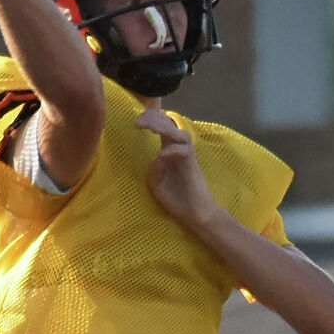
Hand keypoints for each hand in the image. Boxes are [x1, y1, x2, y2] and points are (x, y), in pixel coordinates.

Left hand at [137, 108, 219, 226]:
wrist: (196, 215)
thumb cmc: (177, 199)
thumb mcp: (157, 182)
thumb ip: (154, 168)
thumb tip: (158, 156)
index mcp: (170, 152)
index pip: (164, 127)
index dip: (153, 119)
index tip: (138, 121)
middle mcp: (180, 151)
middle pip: (172, 125)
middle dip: (155, 119)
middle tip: (139, 122)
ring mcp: (188, 158)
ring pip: (182, 134)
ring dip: (166, 129)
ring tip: (152, 129)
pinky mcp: (193, 167)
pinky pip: (185, 151)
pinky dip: (172, 150)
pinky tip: (162, 155)